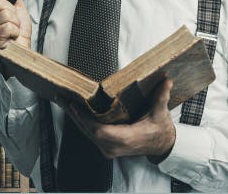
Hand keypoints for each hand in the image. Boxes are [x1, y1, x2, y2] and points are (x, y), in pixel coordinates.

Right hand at [0, 0, 32, 49]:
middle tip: (12, 19)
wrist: (22, 48)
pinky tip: (11, 36)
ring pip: (6, 14)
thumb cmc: (17, 29)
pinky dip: (15, 31)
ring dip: (15, 22)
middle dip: (12, 10)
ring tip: (12, 29)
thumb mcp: (16, 7)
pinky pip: (9, 26)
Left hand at [58, 79, 175, 162]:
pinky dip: (81, 121)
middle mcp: (114, 147)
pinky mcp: (106, 147)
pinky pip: (90, 134)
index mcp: (127, 138)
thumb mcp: (161, 113)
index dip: (85, 120)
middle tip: (61, 97)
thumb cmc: (160, 129)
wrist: (162, 145)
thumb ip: (161, 96)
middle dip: (74, 114)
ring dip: (75, 117)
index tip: (74, 106)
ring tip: (62, 100)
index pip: (100, 131)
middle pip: (88, 131)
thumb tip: (166, 79)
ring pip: (87, 133)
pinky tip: (73, 110)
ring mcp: (109, 149)